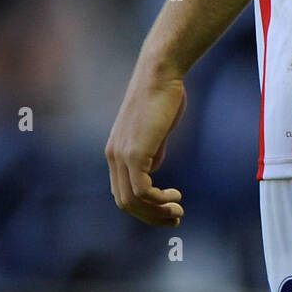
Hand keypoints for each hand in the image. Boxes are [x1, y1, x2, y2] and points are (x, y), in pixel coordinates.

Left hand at [105, 66, 186, 226]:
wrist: (160, 73)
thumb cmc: (164, 95)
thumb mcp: (157, 129)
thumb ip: (153, 150)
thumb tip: (153, 171)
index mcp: (116, 151)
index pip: (123, 191)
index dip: (144, 206)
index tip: (168, 207)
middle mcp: (114, 156)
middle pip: (125, 202)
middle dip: (150, 216)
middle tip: (175, 218)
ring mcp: (122, 155)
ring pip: (131, 201)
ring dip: (156, 212)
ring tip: (177, 211)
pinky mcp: (134, 152)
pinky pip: (141, 190)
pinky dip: (157, 200)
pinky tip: (174, 196)